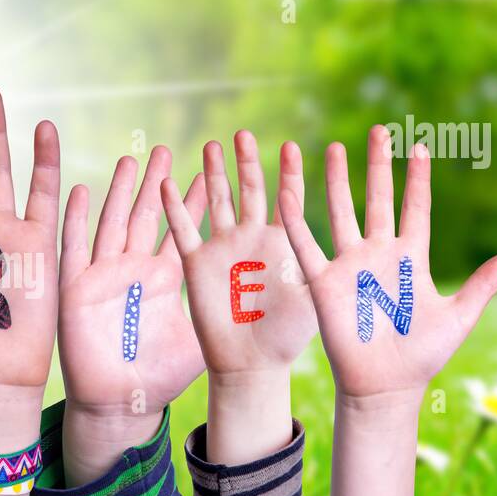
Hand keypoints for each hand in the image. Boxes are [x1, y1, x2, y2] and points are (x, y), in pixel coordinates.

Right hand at [56, 148, 205, 482]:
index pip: (196, 222)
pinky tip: (82, 191)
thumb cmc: (163, 378)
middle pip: (159, 212)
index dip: (209, 191)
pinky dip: (78, 220)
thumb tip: (286, 284)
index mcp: (177, 274)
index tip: (226, 158)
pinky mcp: (82, 288)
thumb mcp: (206, 336)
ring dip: (125, 190)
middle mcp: (143, 266)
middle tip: (188, 147)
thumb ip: (232, 311)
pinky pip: (79, 247)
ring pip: (120, 221)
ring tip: (134, 159)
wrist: (121, 406)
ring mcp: (112, 274)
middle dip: (166, 180)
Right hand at [162, 132, 317, 374]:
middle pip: (249, 190)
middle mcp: (252, 239)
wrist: (251, 362)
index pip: (287, 196)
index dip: (289, 171)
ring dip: (214, 174)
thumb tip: (329, 231)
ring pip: (217, 201)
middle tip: (245, 134)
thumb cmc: (287, 335)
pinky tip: (167, 183)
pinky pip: (184, 230)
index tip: (292, 145)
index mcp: (283, 242)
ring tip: (212, 145)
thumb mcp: (310, 294)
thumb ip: (314, 260)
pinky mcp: (197, 264)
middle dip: (247, 162)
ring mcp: (223, 249)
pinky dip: (175, 207)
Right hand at [278, 125, 496, 398]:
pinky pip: (307, 246)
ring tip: (333, 148)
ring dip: (337, 181)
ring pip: (342, 212)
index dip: (418, 179)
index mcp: (412, 259)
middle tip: (377, 131)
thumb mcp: (459, 317)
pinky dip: (297, 222)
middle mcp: (379, 255)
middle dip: (377, 165)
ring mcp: (350, 266)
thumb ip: (481, 285)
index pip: (416, 209)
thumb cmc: (422, 356)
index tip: (420, 147)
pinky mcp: (324, 283)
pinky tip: (289, 194)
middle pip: (378, 199)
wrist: (384, 385)